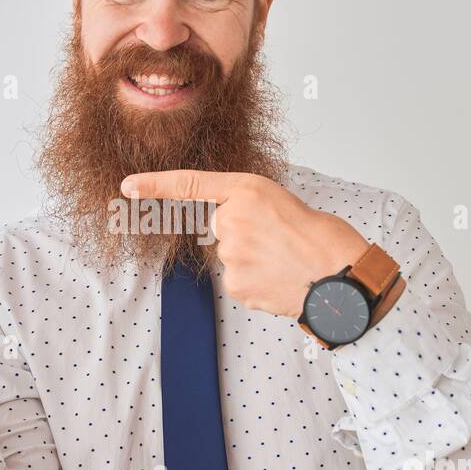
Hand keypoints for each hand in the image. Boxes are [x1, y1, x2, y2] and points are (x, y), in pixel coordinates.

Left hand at [121, 170, 371, 316]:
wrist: (342, 277)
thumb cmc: (322, 238)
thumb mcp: (283, 203)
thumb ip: (248, 209)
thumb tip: (226, 230)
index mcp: (247, 190)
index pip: (190, 184)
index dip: (156, 185)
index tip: (128, 186)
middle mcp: (232, 220)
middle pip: (220, 229)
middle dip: (242, 235)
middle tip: (279, 241)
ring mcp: (231, 255)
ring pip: (229, 257)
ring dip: (251, 261)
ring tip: (284, 261)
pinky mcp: (236, 285)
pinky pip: (237, 281)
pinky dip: (255, 283)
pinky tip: (278, 279)